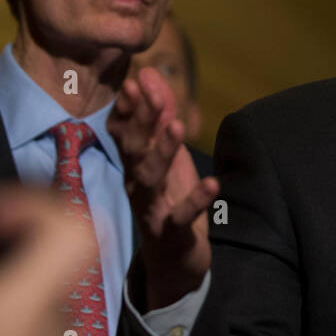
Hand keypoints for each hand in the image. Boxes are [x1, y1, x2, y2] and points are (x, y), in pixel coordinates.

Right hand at [109, 67, 218, 309]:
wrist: (175, 261)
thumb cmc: (171, 199)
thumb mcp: (169, 155)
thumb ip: (160, 116)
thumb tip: (149, 73)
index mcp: (134, 165)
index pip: (123, 132)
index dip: (127, 108)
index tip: (133, 80)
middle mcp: (137, 185)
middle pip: (133, 150)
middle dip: (141, 121)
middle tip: (153, 95)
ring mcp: (152, 210)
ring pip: (150, 179)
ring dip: (162, 151)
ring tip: (177, 126)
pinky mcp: (172, 233)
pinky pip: (182, 216)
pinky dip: (196, 200)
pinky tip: (213, 183)